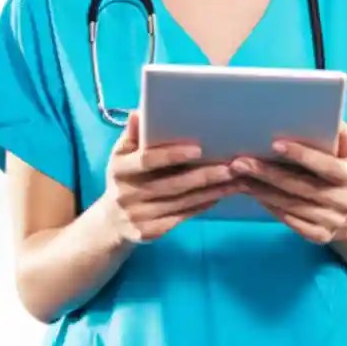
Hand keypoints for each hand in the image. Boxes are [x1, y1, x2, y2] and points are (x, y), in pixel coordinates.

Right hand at [103, 112, 241, 244]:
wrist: (112, 221)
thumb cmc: (124, 179)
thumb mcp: (121, 155)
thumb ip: (132, 135)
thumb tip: (139, 113)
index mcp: (119, 169)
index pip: (146, 160)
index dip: (171, 155)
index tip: (198, 149)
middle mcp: (126, 194)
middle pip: (170, 185)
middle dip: (202, 176)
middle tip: (230, 167)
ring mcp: (137, 216)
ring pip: (180, 203)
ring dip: (210, 192)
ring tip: (234, 181)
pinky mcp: (149, 232)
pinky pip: (181, 218)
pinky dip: (201, 207)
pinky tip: (218, 197)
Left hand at [230, 122, 346, 244]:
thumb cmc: (343, 177)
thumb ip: (341, 136)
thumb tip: (331, 115)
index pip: (326, 165)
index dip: (302, 155)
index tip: (275, 143)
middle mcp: (344, 201)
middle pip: (300, 186)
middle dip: (267, 173)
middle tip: (239, 162)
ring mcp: (331, 221)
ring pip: (290, 205)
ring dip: (261, 191)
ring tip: (238, 177)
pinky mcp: (320, 236)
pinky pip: (290, 222)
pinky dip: (270, 208)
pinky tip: (252, 195)